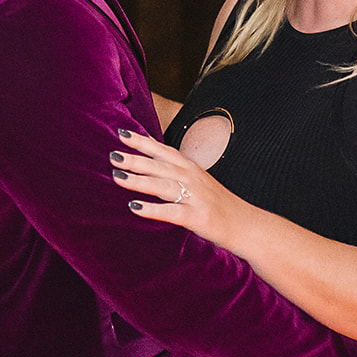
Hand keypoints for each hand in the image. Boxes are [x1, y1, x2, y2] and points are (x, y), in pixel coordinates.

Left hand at [110, 129, 245, 249]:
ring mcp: (194, 197)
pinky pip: (171, 212)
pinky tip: (134, 208)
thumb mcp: (196, 181)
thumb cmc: (215, 203)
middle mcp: (191, 178)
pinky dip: (152, 209)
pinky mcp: (197, 217)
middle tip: (112, 154)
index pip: (163, 151)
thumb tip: (150, 160)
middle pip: (159, 166)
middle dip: (135, 159)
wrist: (244, 224)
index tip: (122, 133)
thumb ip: (175, 170)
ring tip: (116, 177)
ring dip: (138, 181)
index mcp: (190, 168)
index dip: (143, 142)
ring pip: (162, 186)